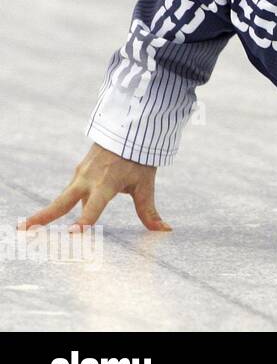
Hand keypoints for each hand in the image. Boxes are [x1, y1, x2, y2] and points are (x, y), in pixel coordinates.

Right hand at [22, 143, 170, 231]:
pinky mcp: (79, 172)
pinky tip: (50, 217)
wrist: (129, 130)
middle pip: (63, 202)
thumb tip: (165, 229)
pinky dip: (62, 204)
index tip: (75, 233)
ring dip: (48, 212)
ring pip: (64, 198)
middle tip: (25, 229)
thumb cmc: (138, 159)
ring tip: (27, 227)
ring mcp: (81, 174)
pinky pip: (71, 192)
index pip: (94, 205)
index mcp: (107, 183)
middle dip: (44, 216)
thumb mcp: (145, 185)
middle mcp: (89, 179)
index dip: (85, 219)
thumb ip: (149, 210)